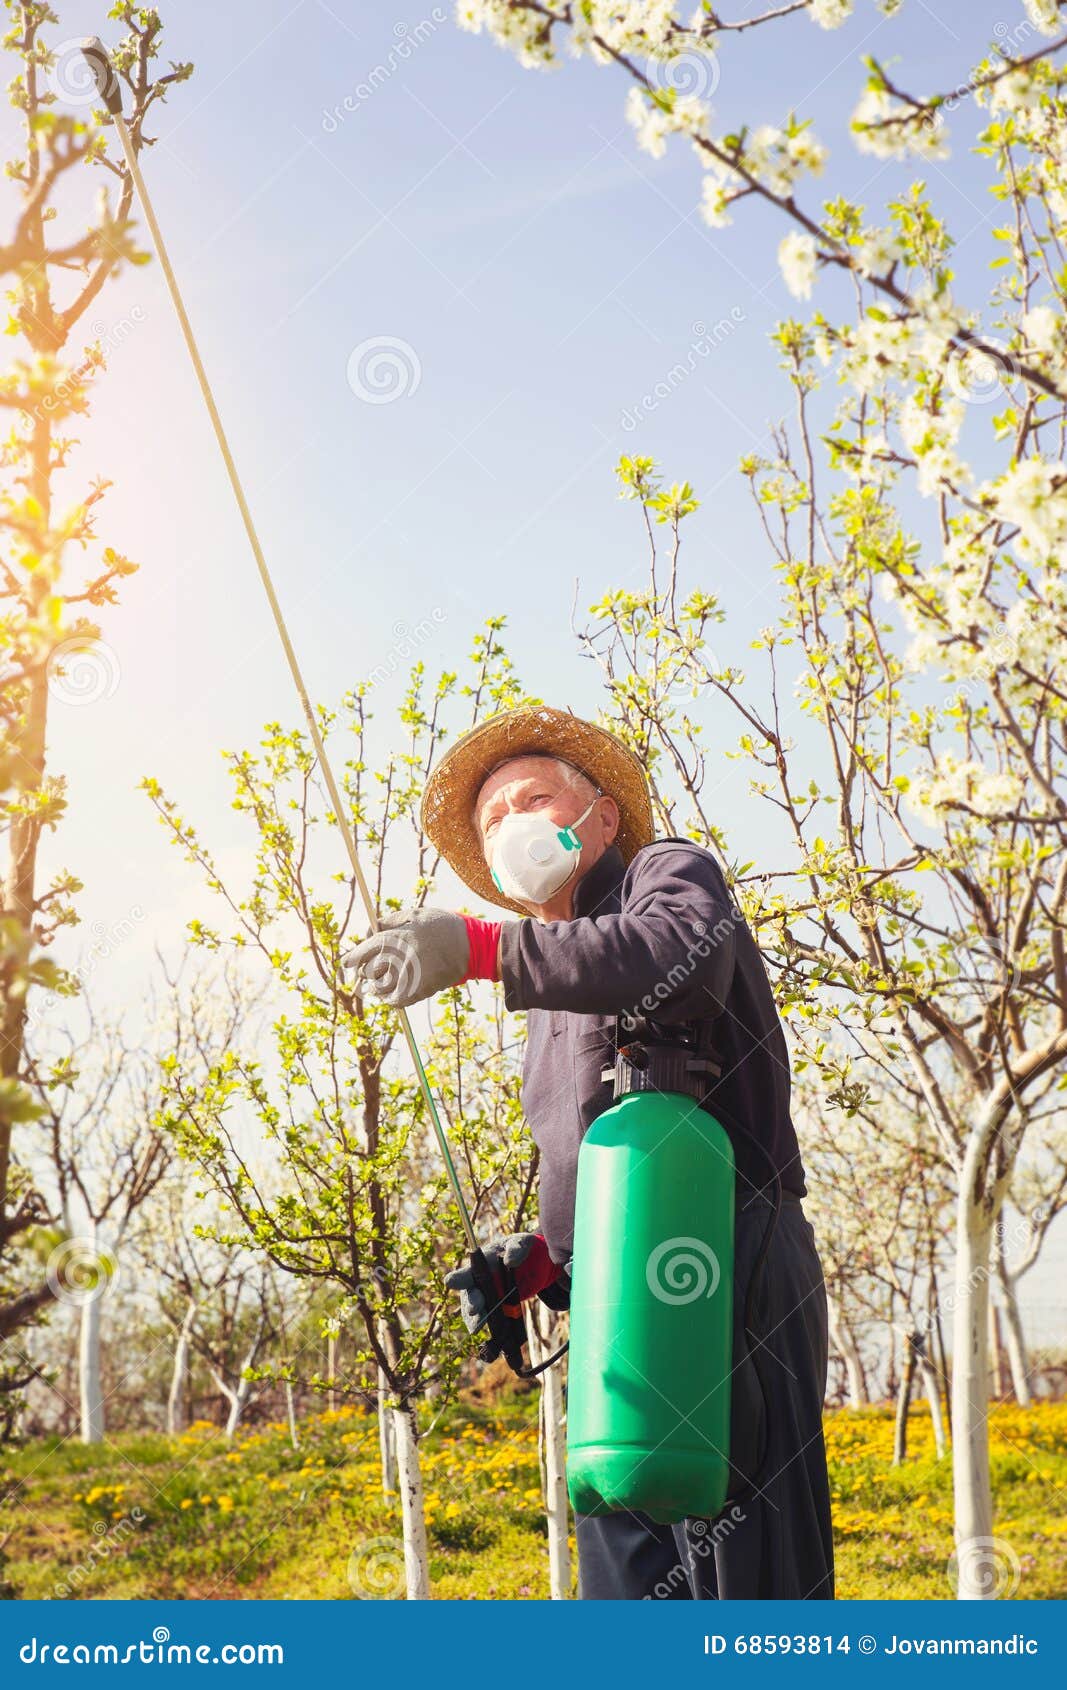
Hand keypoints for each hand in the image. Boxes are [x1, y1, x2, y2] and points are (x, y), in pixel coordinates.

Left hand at [342, 908, 469, 1007]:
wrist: (472, 946)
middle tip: (371, 971)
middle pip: (367, 973)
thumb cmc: (441, 926)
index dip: (351, 960)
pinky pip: (396, 1001)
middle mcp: (395, 959)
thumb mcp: (414, 914)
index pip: (359, 955)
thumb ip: (388, 922)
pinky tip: (393, 994)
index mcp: (391, 939)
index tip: (346, 964)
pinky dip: (392, 999)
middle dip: (367, 971)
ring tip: (380, 985)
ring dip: (377, 987)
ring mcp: (407, 977)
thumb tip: (369, 930)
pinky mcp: (418, 991)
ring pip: (379, 989)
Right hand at [444, 1233, 560, 1357]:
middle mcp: (479, 1282)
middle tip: (475, 1310)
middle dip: (472, 1303)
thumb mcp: (522, 1243)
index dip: (459, 1278)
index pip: (467, 1271)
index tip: (451, 1283)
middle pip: (470, 1294)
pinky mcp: (496, 1308)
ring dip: (475, 1320)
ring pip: (474, 1311)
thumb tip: (509, 1261)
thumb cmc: (520, 1249)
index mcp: (481, 1264)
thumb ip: (516, 1249)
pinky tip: (490, 1341)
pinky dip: (489, 1330)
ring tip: (477, 1329)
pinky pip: (488, 1321)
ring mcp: (486, 1297)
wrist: (532, 1263)